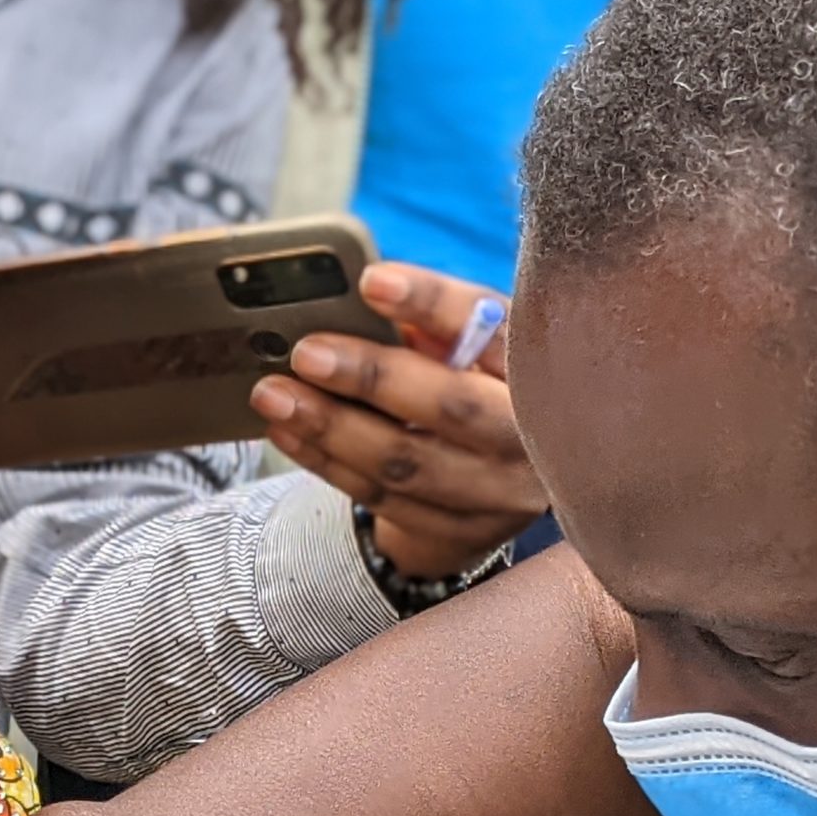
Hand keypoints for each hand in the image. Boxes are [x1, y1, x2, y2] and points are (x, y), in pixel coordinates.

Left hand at [252, 262, 548, 578]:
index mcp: (542, 369)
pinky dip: (326, 463)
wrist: (503, 483)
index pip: (496, 329)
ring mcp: (498, 494)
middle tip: (306, 353)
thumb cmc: (476, 386)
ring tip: (274, 396)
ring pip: (406, 462)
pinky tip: (287, 432)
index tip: (371, 282)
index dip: (434, 304)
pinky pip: (381, 498)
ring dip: (331, 427)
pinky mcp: (459, 533)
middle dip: (371, 377)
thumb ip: (433, 327)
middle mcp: (531, 435)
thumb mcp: (474, 350)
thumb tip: (359, 298)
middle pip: (451, 407)